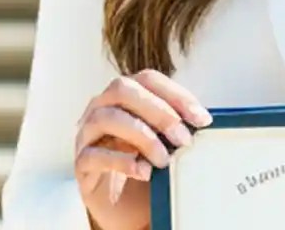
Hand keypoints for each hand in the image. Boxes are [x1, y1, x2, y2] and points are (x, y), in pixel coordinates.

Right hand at [73, 70, 212, 229]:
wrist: (127, 205)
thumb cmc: (149, 164)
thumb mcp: (167, 141)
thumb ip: (178, 125)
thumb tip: (203, 120)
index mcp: (126, 95)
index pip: (148, 79)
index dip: (176, 95)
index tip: (201, 119)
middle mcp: (102, 107)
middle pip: (123, 89)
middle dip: (159, 112)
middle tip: (183, 139)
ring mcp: (88, 133)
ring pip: (107, 118)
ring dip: (142, 136)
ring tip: (164, 160)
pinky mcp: (81, 162)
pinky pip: (95, 154)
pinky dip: (122, 161)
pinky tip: (143, 171)